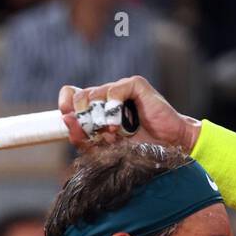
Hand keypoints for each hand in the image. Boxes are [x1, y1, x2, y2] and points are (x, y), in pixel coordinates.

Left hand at [59, 77, 200, 152]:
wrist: (169, 148)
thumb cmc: (140, 150)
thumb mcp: (106, 150)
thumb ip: (85, 140)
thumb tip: (66, 121)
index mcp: (98, 110)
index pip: (72, 97)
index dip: (66, 104)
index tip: (66, 116)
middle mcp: (107, 97)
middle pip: (80, 95)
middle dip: (82, 116)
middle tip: (93, 131)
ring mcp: (121, 89)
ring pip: (95, 93)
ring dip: (99, 117)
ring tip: (112, 132)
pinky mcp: (135, 85)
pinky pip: (114, 90)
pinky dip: (113, 106)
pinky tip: (121, 122)